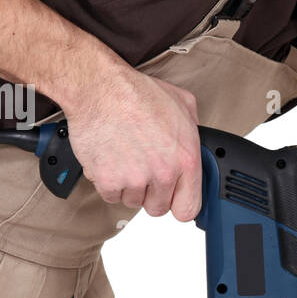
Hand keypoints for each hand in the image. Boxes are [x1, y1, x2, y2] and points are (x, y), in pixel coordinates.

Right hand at [65, 65, 202, 219]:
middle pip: (158, 208)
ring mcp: (134, 180)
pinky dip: (109, 182)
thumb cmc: (137, 93)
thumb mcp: (183, 105)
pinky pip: (110, 196)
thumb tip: (195, 144)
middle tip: (144, 170)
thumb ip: (194, 130)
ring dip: (129, 186)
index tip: (174, 199)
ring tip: (126, 158)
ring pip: (133, 201)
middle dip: (152, 193)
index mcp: (186, 159)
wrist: (101, 89)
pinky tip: (111, 159)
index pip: (189, 209)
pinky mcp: (108, 181)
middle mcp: (163, 173)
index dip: (180, 205)